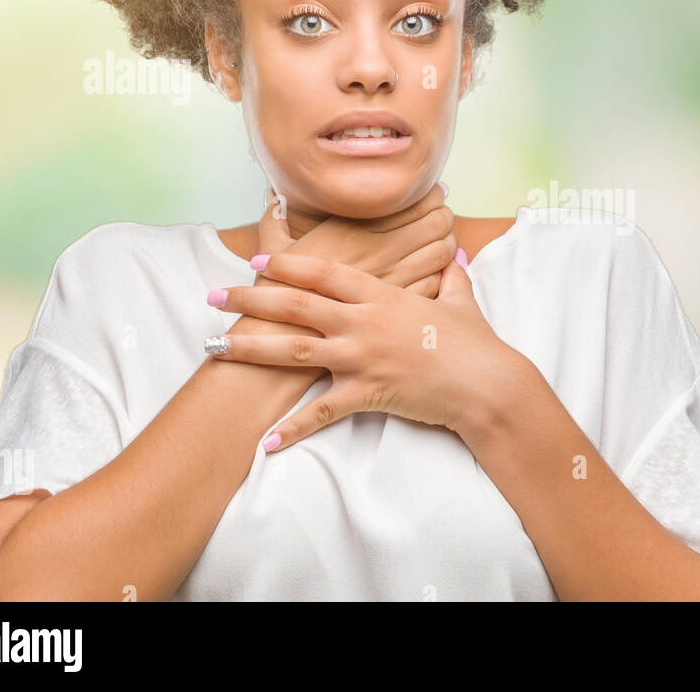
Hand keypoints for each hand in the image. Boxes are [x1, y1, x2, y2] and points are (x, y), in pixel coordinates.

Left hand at [204, 250, 539, 445]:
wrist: (486, 383)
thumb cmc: (475, 343)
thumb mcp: (461, 302)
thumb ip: (451, 279)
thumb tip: (456, 257)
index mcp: (382, 296)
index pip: (325, 273)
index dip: (287, 265)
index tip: (256, 260)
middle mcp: (364, 321)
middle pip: (295, 305)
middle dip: (250, 299)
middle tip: (214, 295)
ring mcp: (362, 356)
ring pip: (293, 349)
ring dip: (249, 349)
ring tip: (213, 348)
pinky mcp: (366, 392)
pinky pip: (321, 411)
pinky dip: (292, 428)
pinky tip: (266, 440)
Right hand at [277, 181, 456, 299]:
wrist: (282, 346)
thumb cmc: (277, 299)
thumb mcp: (272, 251)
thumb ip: (275, 219)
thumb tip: (274, 195)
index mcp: (353, 232)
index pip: (410, 202)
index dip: (429, 195)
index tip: (431, 194)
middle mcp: (378, 253)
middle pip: (434, 223)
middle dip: (443, 216)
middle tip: (441, 216)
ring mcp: (392, 282)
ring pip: (441, 252)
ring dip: (447, 243)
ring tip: (443, 240)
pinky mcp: (398, 311)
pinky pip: (436, 284)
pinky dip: (442, 276)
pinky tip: (436, 273)